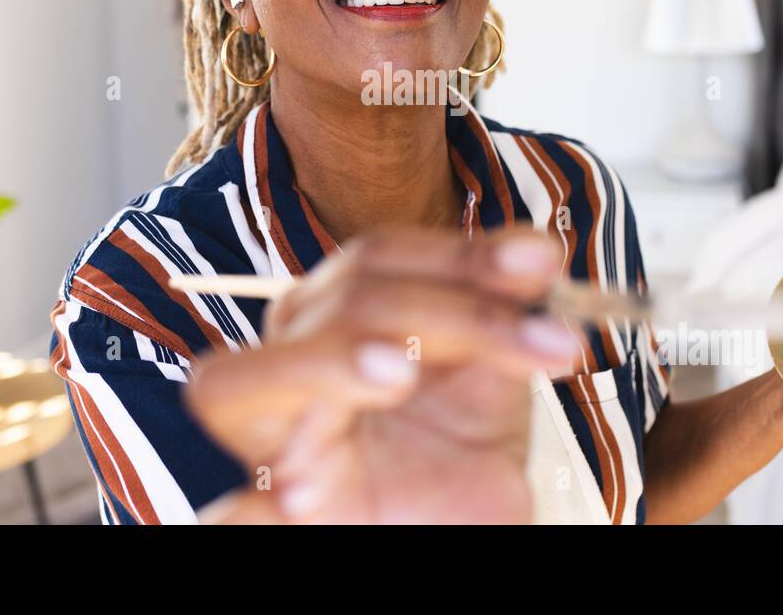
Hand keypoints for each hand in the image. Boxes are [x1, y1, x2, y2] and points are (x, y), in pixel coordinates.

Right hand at [185, 226, 578, 523]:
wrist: (457, 528)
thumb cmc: (456, 456)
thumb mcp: (490, 375)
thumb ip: (500, 314)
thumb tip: (537, 254)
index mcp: (334, 319)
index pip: (375, 259)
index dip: (455, 254)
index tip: (541, 263)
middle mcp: (291, 365)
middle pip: (339, 305)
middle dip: (451, 310)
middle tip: (548, 341)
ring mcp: (271, 440)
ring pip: (249, 380)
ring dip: (326, 365)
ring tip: (398, 372)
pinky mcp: (269, 516)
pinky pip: (234, 512)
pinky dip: (246, 510)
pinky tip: (299, 498)